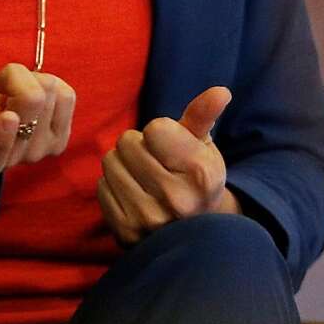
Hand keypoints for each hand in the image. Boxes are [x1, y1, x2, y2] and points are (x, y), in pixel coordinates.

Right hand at [0, 0, 76, 178]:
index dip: (3, 135)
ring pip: (53, 94)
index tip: (6, 115)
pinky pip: (68, 96)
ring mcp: (39, 154)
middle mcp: (12, 161)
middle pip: (32, 100)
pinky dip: (50, 84)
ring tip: (11, 93)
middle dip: (16, 76)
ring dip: (32, 80)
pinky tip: (30, 96)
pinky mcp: (60, 141)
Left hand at [96, 86, 236, 245]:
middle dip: (138, 146)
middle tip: (155, 163)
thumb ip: (203, 116)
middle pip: (127, 142)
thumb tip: (221, 91)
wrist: (190, 230)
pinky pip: (102, 186)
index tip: (172, 149)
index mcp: (201, 174)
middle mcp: (177, 200)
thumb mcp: (203, 146)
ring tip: (143, 178)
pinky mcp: (125, 232)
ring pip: (110, 162)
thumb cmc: (194, 177)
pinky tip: (133, 195)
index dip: (161, 132)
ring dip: (123, 164)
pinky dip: (113, 185)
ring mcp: (149, 219)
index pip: (155, 128)